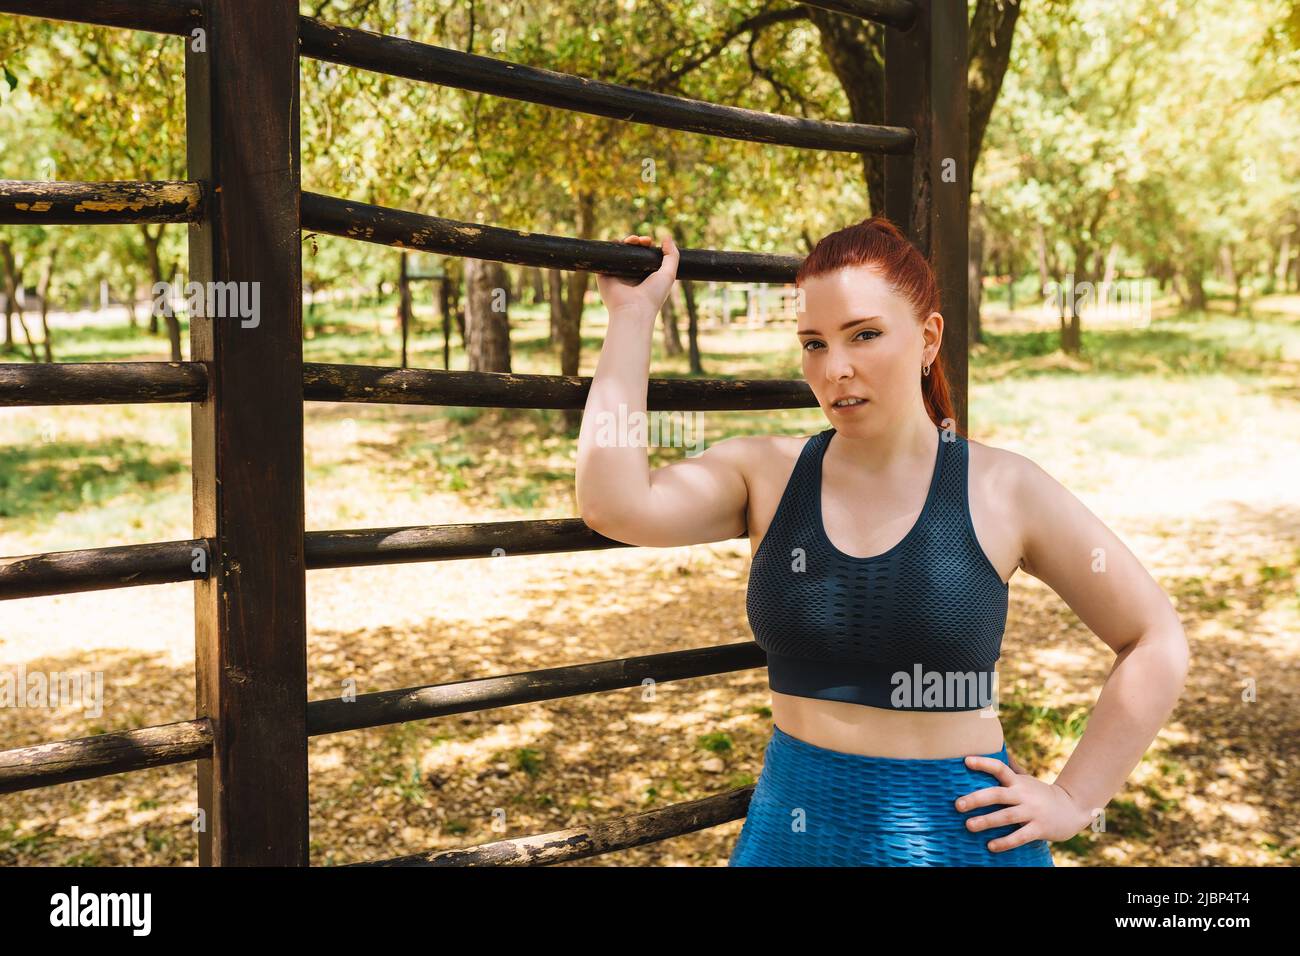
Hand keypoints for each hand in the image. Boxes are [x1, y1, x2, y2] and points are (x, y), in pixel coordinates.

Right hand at [595, 232, 678, 320]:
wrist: (634, 310)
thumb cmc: (653, 295)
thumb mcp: (669, 274)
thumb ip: (672, 256)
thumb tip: (667, 238)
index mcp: (645, 276)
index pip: (644, 255)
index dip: (647, 245)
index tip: (649, 241)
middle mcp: (630, 275)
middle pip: (632, 251)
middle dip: (637, 241)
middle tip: (641, 241)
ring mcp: (617, 275)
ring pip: (619, 252)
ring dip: (625, 242)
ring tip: (631, 240)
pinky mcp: (605, 275)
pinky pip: (606, 257)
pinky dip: (610, 247)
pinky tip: (616, 241)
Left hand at [955, 754, 1091, 851]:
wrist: (1072, 809)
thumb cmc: (1039, 794)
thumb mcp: (1026, 780)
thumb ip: (1010, 769)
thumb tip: (996, 749)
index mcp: (1018, 782)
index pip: (1000, 768)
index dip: (983, 763)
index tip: (966, 761)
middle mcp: (1024, 795)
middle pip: (998, 794)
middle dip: (977, 799)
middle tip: (958, 805)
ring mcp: (1032, 812)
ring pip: (1006, 816)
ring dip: (987, 821)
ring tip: (969, 825)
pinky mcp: (1040, 829)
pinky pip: (1020, 837)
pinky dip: (1005, 842)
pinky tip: (990, 846)